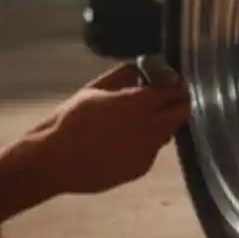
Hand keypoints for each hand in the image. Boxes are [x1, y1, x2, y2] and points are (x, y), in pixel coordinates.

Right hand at [29, 63, 189, 194]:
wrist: (56, 162)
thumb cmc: (71, 120)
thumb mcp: (95, 89)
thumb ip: (123, 76)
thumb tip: (141, 69)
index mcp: (138, 104)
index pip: (174, 88)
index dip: (175, 82)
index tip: (169, 80)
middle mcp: (150, 128)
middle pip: (182, 111)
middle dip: (177, 101)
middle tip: (165, 97)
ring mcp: (148, 151)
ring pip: (169, 131)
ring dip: (162, 122)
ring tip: (139, 119)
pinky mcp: (141, 168)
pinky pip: (152, 149)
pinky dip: (146, 141)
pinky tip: (124, 140)